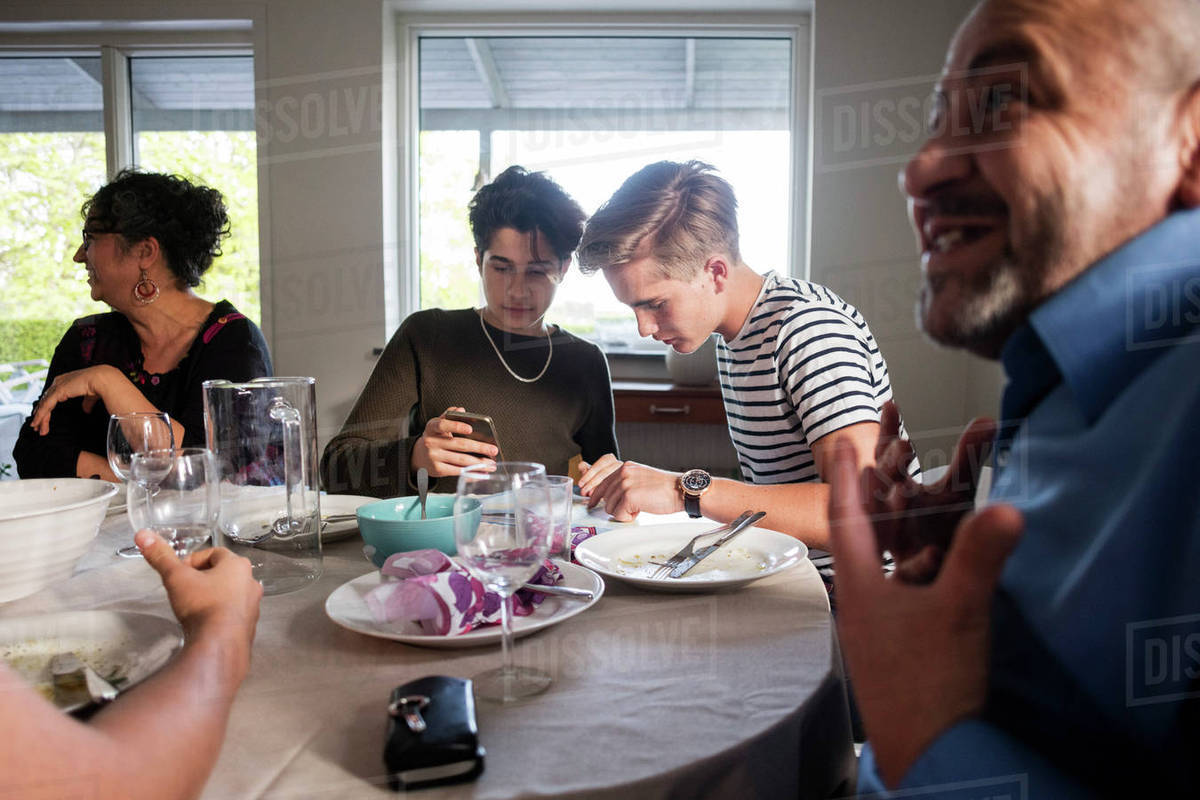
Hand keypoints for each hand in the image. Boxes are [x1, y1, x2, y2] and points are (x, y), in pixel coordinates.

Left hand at [29, 365, 122, 434]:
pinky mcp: (58, 391)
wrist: (103, 380)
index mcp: (66, 381)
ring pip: (44, 404)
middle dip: (40, 414)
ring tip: (38, 428)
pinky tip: (38, 422)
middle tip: (38, 426)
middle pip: (45, 400)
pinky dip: (41, 415)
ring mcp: (57, 386)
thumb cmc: (100, 384)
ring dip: (40, 418)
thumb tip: (86, 410)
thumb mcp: (90, 396)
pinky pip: (46, 406)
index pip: (51, 396)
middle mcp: (59, 382)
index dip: (47, 407)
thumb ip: (86, 403)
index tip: (45, 418)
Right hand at [136, 530, 261, 656]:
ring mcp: (253, 605)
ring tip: (192, 607)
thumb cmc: (202, 604)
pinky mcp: (250, 625)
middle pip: (224, 573)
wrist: (220, 644)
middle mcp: (250, 582)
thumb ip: (161, 557)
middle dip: (203, 578)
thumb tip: (142, 534)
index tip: (179, 572)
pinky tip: (205, 623)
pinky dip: (219, 614)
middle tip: (184, 589)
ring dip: (213, 596)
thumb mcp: (176, 578)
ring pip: (230, 593)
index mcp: (238, 565)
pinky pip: (233, 614)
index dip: (194, 560)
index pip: (215, 553)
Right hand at [410, 407, 497, 477]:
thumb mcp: (437, 425)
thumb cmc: (434, 438)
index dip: (456, 426)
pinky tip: (481, 471)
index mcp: (432, 427)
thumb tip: (461, 410)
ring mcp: (434, 456)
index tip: (470, 429)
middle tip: (493, 450)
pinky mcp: (438, 469)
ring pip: (461, 460)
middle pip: (459, 444)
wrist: (418, 455)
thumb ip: (449, 416)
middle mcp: (431, 442)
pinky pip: (457, 471)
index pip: (443, 424)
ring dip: (479, 463)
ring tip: (491, 464)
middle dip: (479, 448)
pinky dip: (471, 472)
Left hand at [580, 456, 681, 520]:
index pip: (603, 482)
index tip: (592, 503)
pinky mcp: (628, 496)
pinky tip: (640, 511)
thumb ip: (626, 483)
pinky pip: (618, 514)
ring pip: (610, 507)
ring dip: (624, 513)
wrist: (680, 491)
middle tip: (632, 508)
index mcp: (626, 468)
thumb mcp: (641, 479)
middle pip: (605, 497)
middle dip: (616, 507)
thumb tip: (611, 496)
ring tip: (639, 507)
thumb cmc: (665, 489)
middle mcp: (623, 473)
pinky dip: (628, 517)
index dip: (596, 496)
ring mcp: (625, 484)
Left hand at [828, 444, 1021, 786]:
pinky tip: (938, 567)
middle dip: (877, 500)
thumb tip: (1005, 508)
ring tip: (911, 504)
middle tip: (884, 465)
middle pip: (865, 539)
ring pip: (885, 567)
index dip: (850, 480)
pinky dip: (917, 570)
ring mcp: (878, 628)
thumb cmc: (928, 690)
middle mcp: (862, 603)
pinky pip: (902, 593)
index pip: (848, 519)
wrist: (931, 757)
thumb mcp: (958, 613)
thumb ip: (979, 557)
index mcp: (860, 588)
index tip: (845, 447)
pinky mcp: (898, 649)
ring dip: (899, 534)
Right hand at [865, 401, 996, 581]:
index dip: (889, 431)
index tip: (892, 405)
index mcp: (897, 489)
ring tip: (905, 490)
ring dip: (894, 508)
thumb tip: (988, 419)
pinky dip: (921, 564)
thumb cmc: (944, 527)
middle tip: (904, 446)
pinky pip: (913, 572)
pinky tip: (933, 555)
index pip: (887, 456)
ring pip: (887, 527)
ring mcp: (897, 546)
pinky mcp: (911, 579)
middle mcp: (890, 514)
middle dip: (892, 466)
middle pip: (884, 487)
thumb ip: (968, 455)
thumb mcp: (957, 488)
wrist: (946, 579)